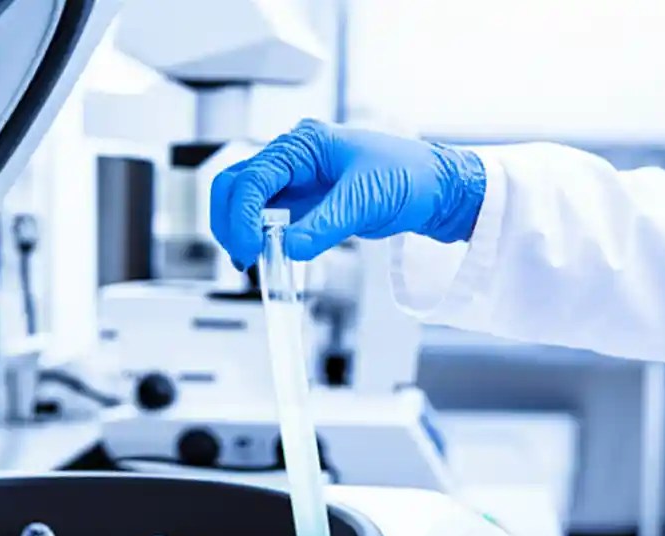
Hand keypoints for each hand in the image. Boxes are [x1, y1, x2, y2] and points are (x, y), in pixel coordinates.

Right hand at [209, 119, 485, 269]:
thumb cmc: (410, 177)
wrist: (435, 190)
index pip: (252, 177)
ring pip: (243, 202)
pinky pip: (265, 219)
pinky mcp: (303, 204)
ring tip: (251, 261)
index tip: (250, 248)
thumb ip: (326, 225)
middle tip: (243, 258)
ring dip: (238, 230)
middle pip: (234, 185)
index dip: (242, 215)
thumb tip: (290, 247)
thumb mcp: (366, 200)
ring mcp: (295, 182)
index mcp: (304, 144)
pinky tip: (265, 258)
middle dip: (229, 221)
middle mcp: (293, 159)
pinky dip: (257, 238)